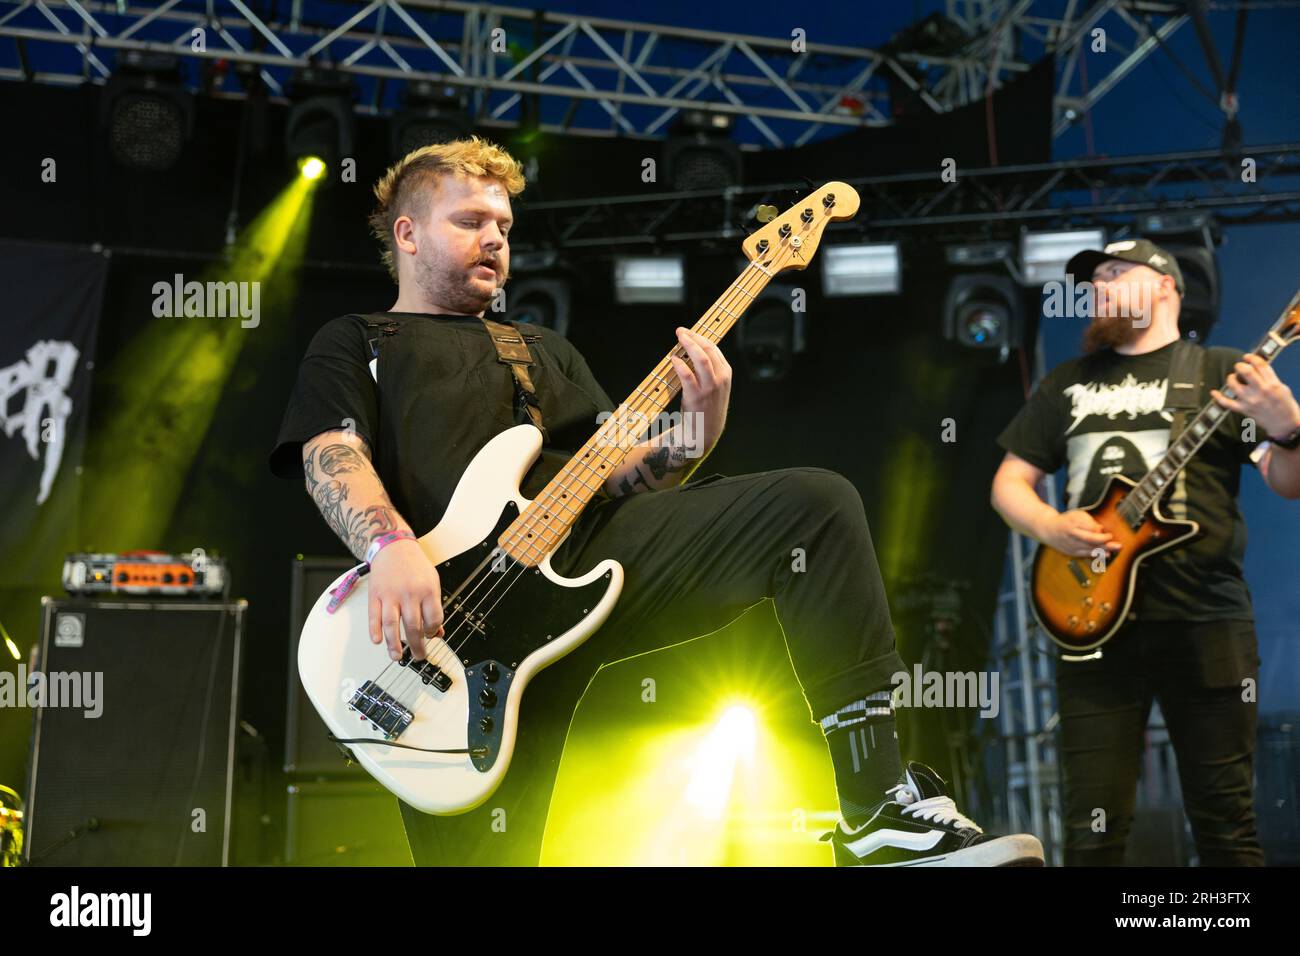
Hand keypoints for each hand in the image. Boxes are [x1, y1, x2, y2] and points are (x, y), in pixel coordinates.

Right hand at [366, 539, 443, 660]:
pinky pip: (374, 616)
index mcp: (427, 590)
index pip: (433, 618)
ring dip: (394, 644)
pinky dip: (375, 630)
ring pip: (392, 625)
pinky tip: (378, 641)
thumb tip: (437, 633)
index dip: (433, 631)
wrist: (394, 547)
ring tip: (397, 656)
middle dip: (417, 646)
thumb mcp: (432, 582)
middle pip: (414, 626)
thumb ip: (434, 607)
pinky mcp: (376, 595)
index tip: (430, 636)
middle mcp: (409, 593)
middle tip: (419, 655)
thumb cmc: (415, 565)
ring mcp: (391, 594)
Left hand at [669, 327, 731, 453]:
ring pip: (701, 358)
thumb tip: (693, 349)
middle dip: (693, 337)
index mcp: (726, 373)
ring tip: (678, 339)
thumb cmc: (707, 407)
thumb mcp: (716, 386)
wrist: (705, 432)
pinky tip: (673, 359)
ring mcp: (710, 388)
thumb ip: (709, 369)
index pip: (714, 348)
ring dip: (688, 345)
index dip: (700, 337)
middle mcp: (720, 379)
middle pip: (708, 349)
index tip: (688, 332)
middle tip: (681, 331)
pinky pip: (687, 375)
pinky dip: (680, 364)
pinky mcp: (696, 397)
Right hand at [1040, 509, 1121, 558]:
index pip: (1088, 530)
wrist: (1047, 530)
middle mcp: (1070, 537)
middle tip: (1118, 545)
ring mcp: (1070, 546)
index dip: (1100, 534)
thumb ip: (1088, 521)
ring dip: (1103, 550)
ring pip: (1088, 550)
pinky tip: (1105, 555)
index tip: (1109, 534)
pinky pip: (1085, 555)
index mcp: (1072, 525)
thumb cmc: (1064, 521)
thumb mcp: (1076, 515)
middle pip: (1090, 541)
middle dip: (1105, 544)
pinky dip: (1096, 555)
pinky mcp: (1070, 552)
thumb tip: (1099, 529)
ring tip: (1114, 550)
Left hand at [1211, 353, 1299, 438]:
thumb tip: (1256, 366)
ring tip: (1233, 377)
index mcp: (1273, 384)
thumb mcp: (1282, 387)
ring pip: (1234, 385)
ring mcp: (1250, 401)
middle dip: (1240, 366)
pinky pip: (1227, 403)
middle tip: (1239, 366)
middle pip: (1246, 372)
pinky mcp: (1243, 409)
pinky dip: (1218, 398)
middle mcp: (1261, 391)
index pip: (1260, 365)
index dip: (1252, 358)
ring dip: (1231, 378)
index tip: (1247, 357)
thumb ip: (1270, 377)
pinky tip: (1213, 392)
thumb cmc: (1284, 404)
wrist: (1283, 424)